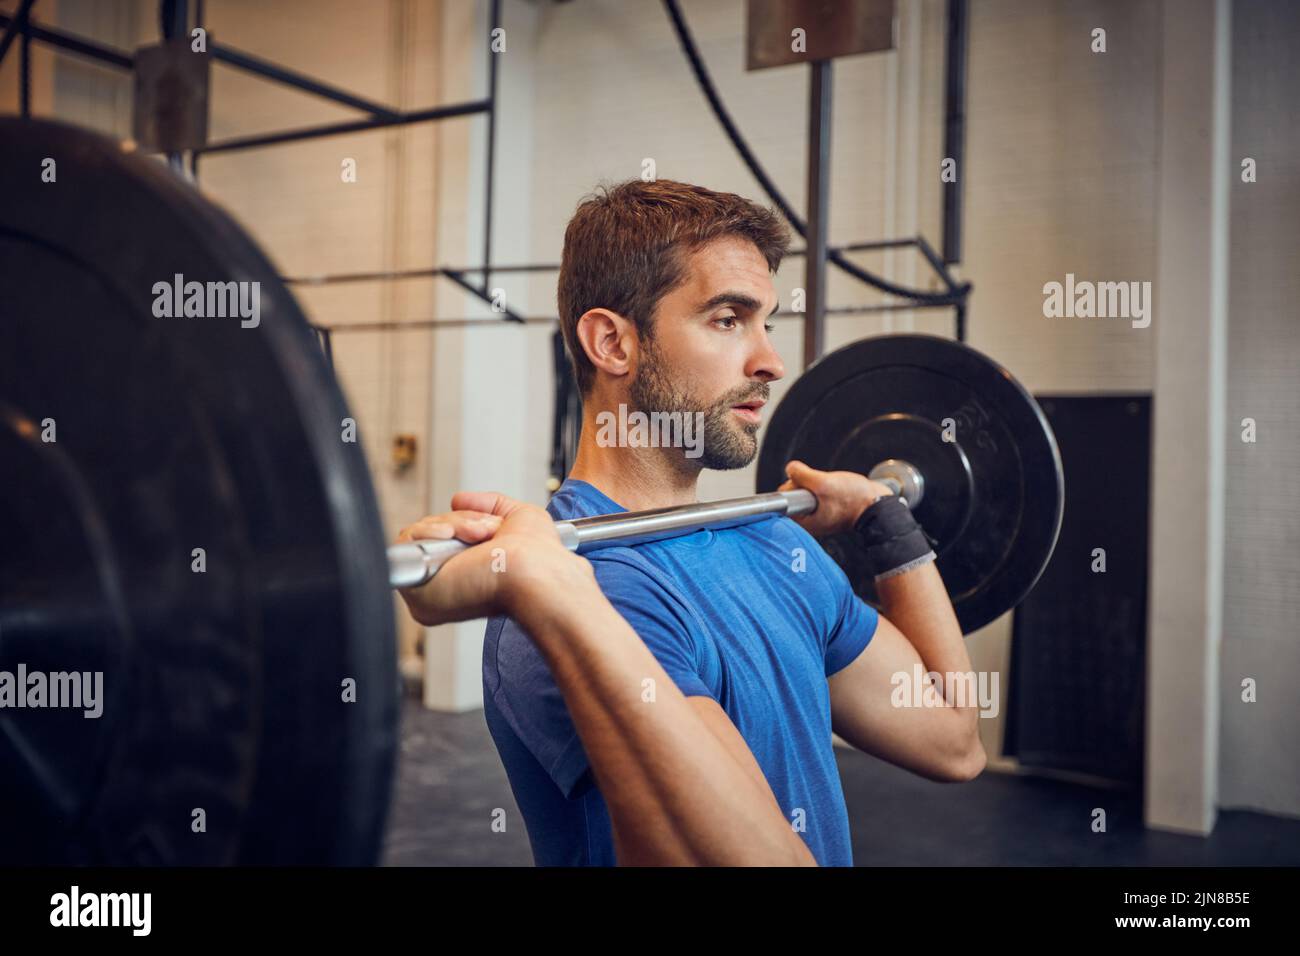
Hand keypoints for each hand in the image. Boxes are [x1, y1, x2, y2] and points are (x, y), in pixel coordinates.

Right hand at [395, 491, 591, 626]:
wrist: (534, 570)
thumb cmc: (538, 555)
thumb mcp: (516, 517)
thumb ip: (487, 506)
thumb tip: (458, 499)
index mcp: (470, 577)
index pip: (447, 539)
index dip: (464, 523)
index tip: (489, 527)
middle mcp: (448, 587)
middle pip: (432, 534)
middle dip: (461, 521)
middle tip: (486, 532)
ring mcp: (431, 591)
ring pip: (419, 535)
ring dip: (452, 525)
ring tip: (477, 537)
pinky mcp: (416, 590)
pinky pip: (405, 544)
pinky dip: (429, 531)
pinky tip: (452, 537)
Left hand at [777, 460, 894, 537]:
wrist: (878, 504)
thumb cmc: (854, 499)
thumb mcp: (823, 483)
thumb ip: (802, 475)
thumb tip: (790, 468)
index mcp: (803, 522)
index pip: (783, 499)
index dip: (794, 486)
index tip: (807, 486)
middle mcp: (808, 521)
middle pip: (793, 492)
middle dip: (806, 483)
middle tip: (823, 487)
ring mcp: (817, 514)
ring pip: (806, 489)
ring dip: (816, 482)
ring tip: (832, 487)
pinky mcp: (826, 506)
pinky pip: (817, 489)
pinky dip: (824, 484)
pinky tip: (835, 487)